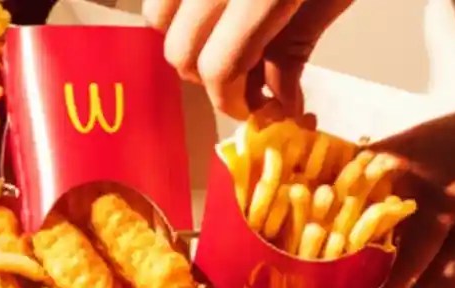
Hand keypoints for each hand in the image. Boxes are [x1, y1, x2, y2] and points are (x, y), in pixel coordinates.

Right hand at [143, 0, 353, 118]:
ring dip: (186, 40)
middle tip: (245, 82)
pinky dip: (179, 8)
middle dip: (211, 79)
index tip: (256, 111)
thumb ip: (296, 48)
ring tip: (225, 42)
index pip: (220, 68)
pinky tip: (217, 13)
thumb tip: (278, 101)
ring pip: (158, 17)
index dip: (234, 101)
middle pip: (181, 50)